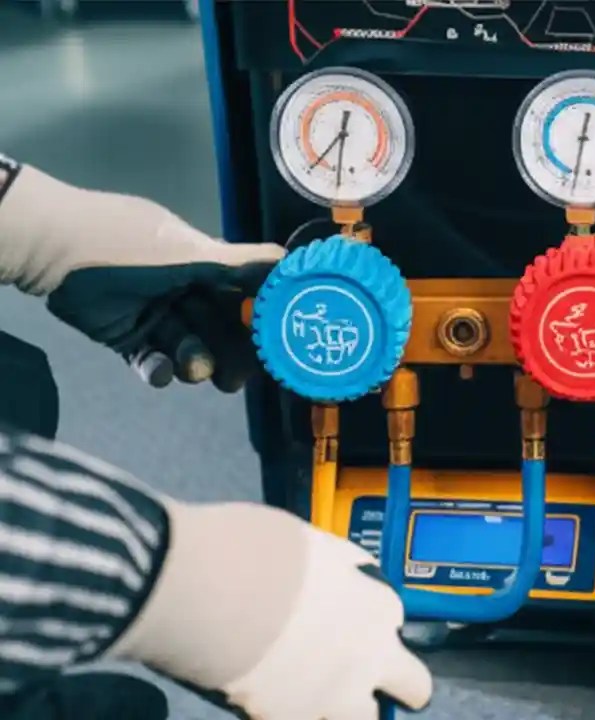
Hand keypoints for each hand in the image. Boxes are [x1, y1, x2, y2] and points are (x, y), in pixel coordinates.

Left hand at [0, 165, 283, 391]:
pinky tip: (159, 370)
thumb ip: (242, 264)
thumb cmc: (129, 245)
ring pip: (187, 348)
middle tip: (236, 379)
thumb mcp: (192, 252)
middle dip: (229, 355)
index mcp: (202, 266)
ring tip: (192, 368)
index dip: (256, 322)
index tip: (271, 345)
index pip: (240, 298)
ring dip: (193, 361)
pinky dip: (157, 369)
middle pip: (217, 330)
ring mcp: (154, 314)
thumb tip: (291, 260)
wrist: (55, 251)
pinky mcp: (125, 337)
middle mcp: (181, 290)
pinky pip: (150, 360)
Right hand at [107, 501, 432, 719]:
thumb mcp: (311, 546)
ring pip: (366, 718)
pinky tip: (271, 700)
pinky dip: (291, 714)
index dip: (373, 623)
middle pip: (413, 685)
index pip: (395, 621)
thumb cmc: (253, 551)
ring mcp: (334, 696)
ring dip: (348, 709)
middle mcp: (369, 654)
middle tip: (368, 679)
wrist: (209, 592)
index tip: (354, 622)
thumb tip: (335, 574)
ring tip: (321, 697)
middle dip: (400, 685)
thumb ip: (335, 570)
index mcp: (376, 603)